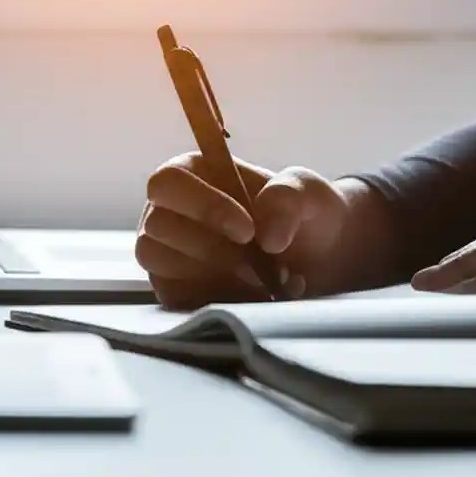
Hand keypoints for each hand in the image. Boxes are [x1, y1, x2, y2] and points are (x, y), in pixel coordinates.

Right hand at [136, 153, 395, 308]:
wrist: (317, 258)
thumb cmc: (302, 213)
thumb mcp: (308, 193)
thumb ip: (288, 199)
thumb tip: (266, 236)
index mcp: (191, 173)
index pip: (169, 182)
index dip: (202, 206)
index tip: (247, 231)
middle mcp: (167, 212)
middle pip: (158, 227)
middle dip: (212, 250)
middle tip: (261, 265)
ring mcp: (165, 254)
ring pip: (160, 265)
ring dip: (214, 278)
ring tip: (265, 282)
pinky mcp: (174, 291)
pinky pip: (177, 300)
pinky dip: (219, 302)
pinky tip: (257, 298)